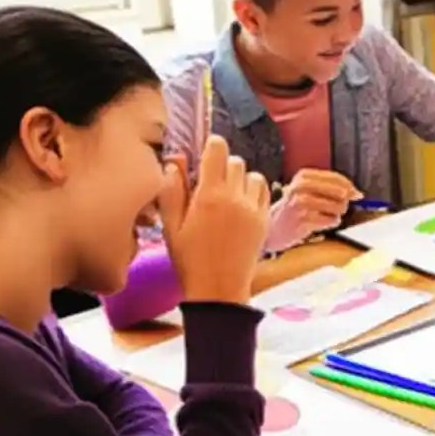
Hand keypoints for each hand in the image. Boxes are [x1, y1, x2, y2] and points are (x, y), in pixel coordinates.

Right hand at [158, 136, 269, 304]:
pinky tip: (240, 204)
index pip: (218, 150)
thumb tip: (175, 161)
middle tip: (210, 181)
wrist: (218, 290)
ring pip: (252, 175)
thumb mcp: (170, 225)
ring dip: (240, 179)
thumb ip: (172, 189)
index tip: (206, 151)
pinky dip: (254, 191)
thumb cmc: (190, 260)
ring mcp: (253, 209)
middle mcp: (235, 198)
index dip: (211, 146)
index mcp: (209, 196)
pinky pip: (264, 192)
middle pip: (235, 161)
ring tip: (226, 195)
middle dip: (222, 165)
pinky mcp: (264, 220)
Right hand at [267, 168, 356, 251]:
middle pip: (339, 191)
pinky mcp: (303, 220)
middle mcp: (301, 187)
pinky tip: (319, 222)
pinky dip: (329, 223)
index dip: (349, 186)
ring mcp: (301, 204)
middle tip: (341, 206)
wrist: (273, 228)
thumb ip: (331, 189)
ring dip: (336, 213)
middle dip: (344, 200)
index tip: (355, 193)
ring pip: (337, 206)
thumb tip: (357, 193)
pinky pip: (330, 220)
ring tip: (325, 215)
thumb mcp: (308, 191)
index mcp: (303, 176)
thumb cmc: (294, 210)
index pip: (335, 177)